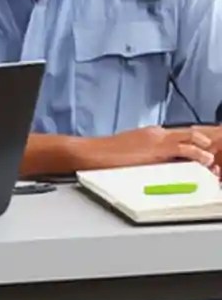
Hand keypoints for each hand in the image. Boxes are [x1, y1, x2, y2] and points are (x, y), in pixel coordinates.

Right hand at [81, 126, 221, 174]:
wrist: (91, 154)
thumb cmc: (104, 157)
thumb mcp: (130, 152)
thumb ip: (147, 155)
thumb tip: (157, 166)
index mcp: (150, 134)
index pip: (180, 134)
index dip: (195, 142)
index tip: (204, 150)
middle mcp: (157, 133)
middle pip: (189, 133)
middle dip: (204, 142)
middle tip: (213, 153)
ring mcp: (158, 139)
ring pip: (192, 138)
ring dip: (204, 148)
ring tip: (212, 159)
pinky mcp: (157, 148)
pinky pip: (186, 149)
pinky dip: (199, 154)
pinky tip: (205, 160)